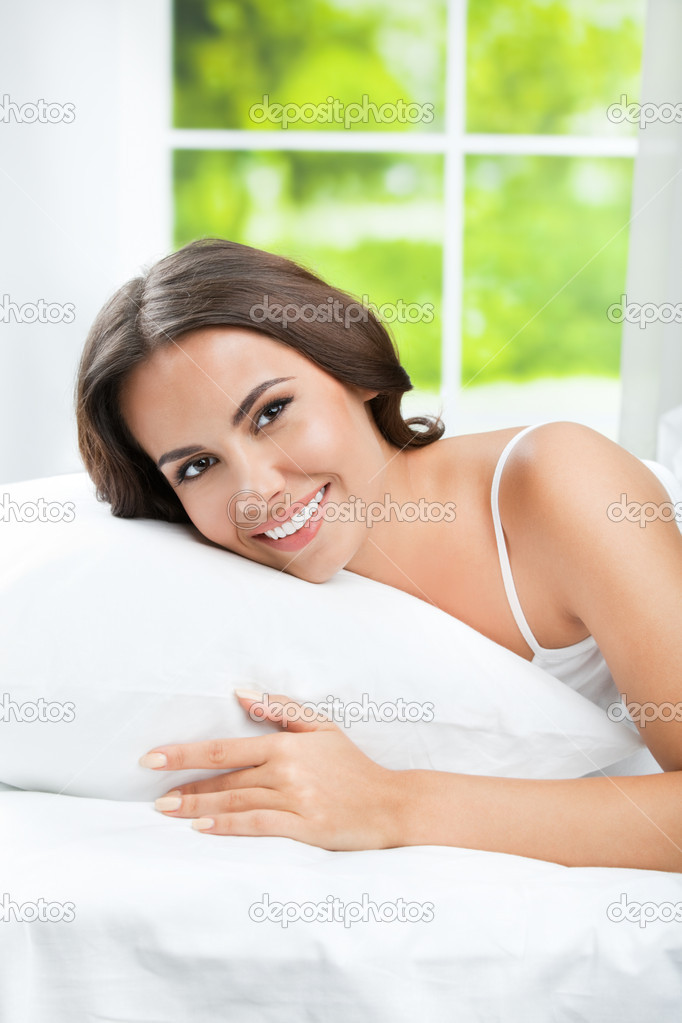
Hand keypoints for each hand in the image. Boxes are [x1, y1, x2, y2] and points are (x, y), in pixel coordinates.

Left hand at [139, 691, 403, 850]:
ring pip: (235, 802)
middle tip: (152, 793)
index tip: (152, 758)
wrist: (391, 803)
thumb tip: (240, 693)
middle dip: (185, 786)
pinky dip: (228, 826)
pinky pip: (257, 826)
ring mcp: (296, 801)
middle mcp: (287, 771)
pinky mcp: (304, 828)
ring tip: (167, 810)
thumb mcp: (322, 727)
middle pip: (224, 778)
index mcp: (286, 745)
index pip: (224, 748)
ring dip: (197, 807)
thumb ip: (280, 709)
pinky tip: (202, 828)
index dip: (185, 754)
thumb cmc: (352, 765)